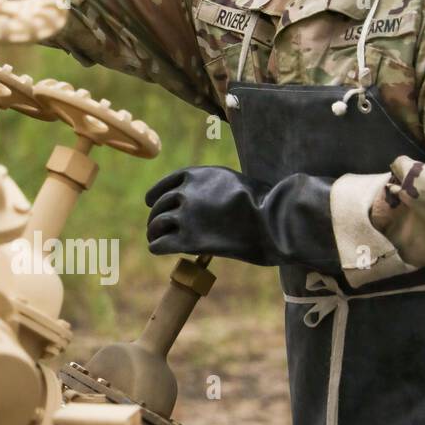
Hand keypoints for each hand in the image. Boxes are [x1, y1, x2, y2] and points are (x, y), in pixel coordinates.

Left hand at [144, 165, 341, 270]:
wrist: (273, 220)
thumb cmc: (265, 204)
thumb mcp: (236, 182)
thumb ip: (217, 188)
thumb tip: (212, 201)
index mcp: (198, 175)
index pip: (166, 184)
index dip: (156, 195)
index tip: (151, 203)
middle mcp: (187, 193)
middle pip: (160, 206)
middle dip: (157, 217)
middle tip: (156, 228)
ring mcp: (185, 217)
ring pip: (156, 225)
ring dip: (154, 233)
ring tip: (156, 240)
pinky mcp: (188, 241)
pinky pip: (159, 245)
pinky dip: (157, 247)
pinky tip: (159, 250)